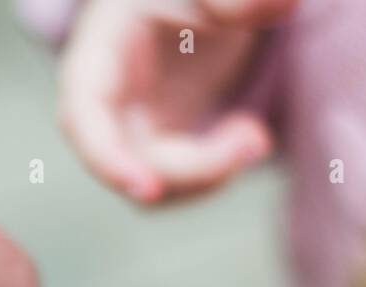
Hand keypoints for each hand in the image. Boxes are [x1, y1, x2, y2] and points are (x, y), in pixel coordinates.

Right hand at [58, 0, 295, 201]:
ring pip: (156, 185)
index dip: (106, 158)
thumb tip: (281, 4)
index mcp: (100, 55)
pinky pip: (180, 183)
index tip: (148, 190)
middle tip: (256, 139)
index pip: (84, 115)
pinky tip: (244, 136)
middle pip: (130, 162)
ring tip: (255, 136)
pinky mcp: (160, 146)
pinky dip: (217, 172)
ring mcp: (133, 129)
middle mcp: (108, 102)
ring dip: (211, 175)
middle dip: (195, 167)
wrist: (200, 4)